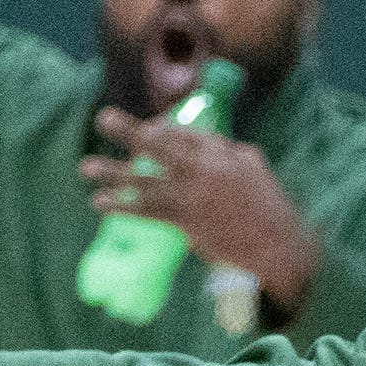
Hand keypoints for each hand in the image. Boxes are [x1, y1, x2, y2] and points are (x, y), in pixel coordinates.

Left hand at [82, 109, 321, 312]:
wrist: (279, 247)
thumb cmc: (270, 209)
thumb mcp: (254, 169)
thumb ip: (229, 151)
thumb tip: (210, 141)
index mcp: (221, 153)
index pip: (183, 132)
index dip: (160, 127)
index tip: (144, 127)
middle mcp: (203, 170)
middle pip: (159, 146)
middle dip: (130, 132)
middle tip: (104, 118)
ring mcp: (192, 196)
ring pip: (145, 180)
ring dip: (112, 173)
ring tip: (85, 167)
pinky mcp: (186, 222)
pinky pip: (147, 211)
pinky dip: (122, 207)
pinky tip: (100, 203)